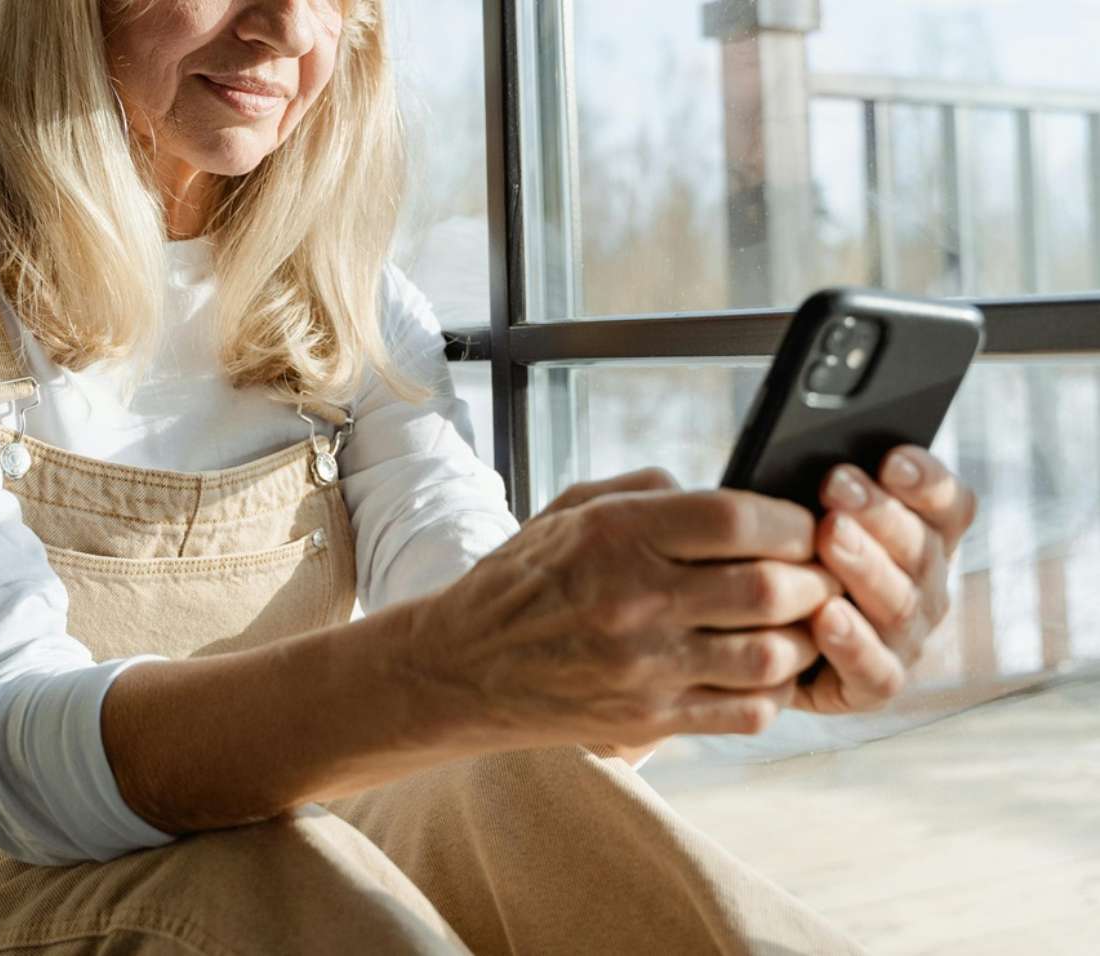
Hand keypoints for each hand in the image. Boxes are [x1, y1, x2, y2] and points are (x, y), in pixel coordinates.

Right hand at [412, 469, 840, 749]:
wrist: (461, 667)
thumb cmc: (521, 581)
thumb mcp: (570, 510)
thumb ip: (652, 493)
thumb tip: (730, 495)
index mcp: (617, 534)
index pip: (738, 518)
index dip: (790, 520)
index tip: (803, 526)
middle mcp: (634, 599)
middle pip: (768, 587)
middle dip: (812, 580)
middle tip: (818, 576)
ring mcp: (644, 666)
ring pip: (770, 655)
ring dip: (801, 639)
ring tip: (797, 625)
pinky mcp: (647, 720)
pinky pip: (745, 712)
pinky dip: (772, 692)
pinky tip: (764, 672)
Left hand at [794, 446, 977, 713]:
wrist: (746, 639)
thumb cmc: (777, 557)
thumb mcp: (796, 517)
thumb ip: (820, 494)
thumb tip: (820, 458)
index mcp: (923, 538)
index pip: (949, 505)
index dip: (927, 481)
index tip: (891, 457)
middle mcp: (925, 588)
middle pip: (921, 549)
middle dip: (879, 513)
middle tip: (835, 483)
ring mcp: (906, 640)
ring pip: (900, 604)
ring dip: (864, 567)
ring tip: (828, 537)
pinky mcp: (874, 686)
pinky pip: (875, 669)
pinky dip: (853, 643)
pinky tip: (825, 616)